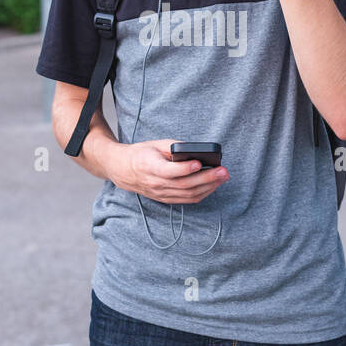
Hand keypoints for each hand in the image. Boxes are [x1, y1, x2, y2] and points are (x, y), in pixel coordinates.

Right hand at [108, 139, 229, 204]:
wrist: (123, 170)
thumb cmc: (141, 154)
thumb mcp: (155, 144)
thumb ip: (174, 147)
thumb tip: (195, 150)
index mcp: (150, 167)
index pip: (169, 171)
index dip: (185, 169)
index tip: (199, 163)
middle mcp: (155, 183)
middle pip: (184, 184)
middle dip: (206, 178)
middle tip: (222, 171)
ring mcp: (161, 193)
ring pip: (188, 194)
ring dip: (208, 187)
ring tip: (222, 177)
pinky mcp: (165, 199)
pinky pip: (187, 200)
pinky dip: (202, 194)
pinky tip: (213, 186)